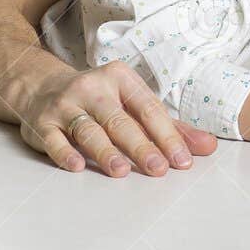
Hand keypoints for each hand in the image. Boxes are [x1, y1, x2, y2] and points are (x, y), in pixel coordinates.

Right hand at [18, 61, 217, 176]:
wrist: (42, 88)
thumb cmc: (99, 101)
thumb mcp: (132, 104)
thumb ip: (170, 127)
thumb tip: (208, 147)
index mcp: (120, 78)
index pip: (148, 109)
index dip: (167, 135)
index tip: (182, 160)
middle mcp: (92, 88)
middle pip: (121, 121)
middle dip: (141, 146)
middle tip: (158, 169)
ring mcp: (65, 104)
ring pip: (89, 130)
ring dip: (106, 151)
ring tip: (121, 171)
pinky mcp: (42, 123)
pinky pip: (54, 138)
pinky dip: (65, 152)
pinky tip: (77, 166)